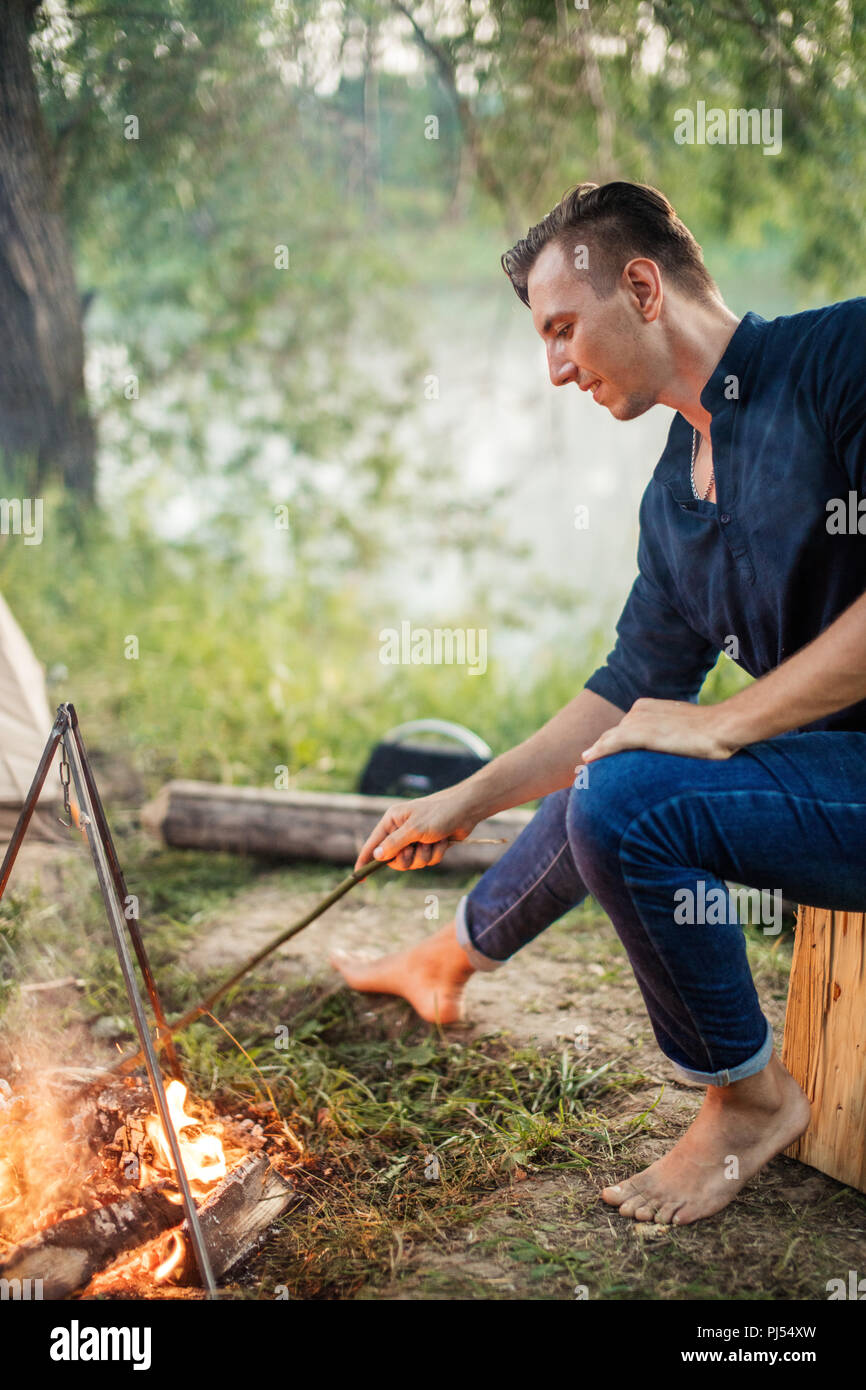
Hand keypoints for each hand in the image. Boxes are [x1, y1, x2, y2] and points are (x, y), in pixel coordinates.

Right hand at [353, 785, 479, 871]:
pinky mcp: (429, 845)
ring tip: (434, 841)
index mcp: (392, 821)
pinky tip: (443, 841)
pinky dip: (436, 853)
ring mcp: (416, 839)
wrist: (466, 810)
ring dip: (425, 855)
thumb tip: (376, 856)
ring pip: (413, 862)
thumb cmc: (439, 813)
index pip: (373, 844)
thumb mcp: (414, 829)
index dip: (365, 860)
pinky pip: (427, 860)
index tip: (358, 877)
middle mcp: (401, 830)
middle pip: (394, 859)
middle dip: (407, 858)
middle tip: (414, 849)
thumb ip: (394, 843)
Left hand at [581, 698, 740, 763]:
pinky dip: (599, 752)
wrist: (725, 726)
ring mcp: (639, 720)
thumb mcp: (685, 732)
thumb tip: (669, 752)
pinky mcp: (641, 731)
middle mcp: (639, 711)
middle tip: (580, 772)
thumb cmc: (712, 733)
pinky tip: (588, 761)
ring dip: (595, 757)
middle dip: (597, 753)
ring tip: (580, 775)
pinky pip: (613, 744)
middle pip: (611, 736)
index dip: (606, 747)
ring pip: (609, 740)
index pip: (620, 731)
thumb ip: (668, 739)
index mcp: (647, 708)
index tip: (591, 761)